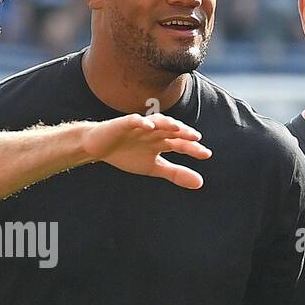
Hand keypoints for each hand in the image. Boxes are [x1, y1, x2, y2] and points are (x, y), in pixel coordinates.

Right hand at [82, 114, 210, 189]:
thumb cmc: (127, 154)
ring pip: (156, 122)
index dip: (192, 148)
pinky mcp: (123, 124)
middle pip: (171, 130)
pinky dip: (141, 122)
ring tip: (177, 128)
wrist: (99, 147)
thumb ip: (176, 173)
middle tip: (196, 138)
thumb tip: (200, 183)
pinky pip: (134, 121)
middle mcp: (154, 131)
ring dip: (167, 123)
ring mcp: (139, 126)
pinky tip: (149, 127)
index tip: (206, 154)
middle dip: (183, 133)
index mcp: (161, 141)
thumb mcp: (154, 167)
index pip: (180, 143)